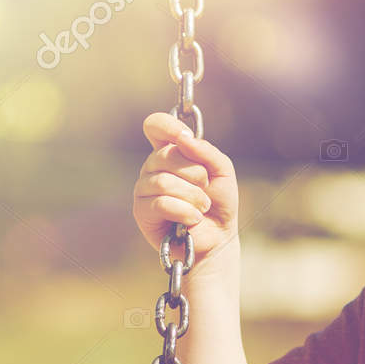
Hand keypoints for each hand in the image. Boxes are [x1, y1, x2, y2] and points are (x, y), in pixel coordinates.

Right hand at [134, 113, 239, 264]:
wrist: (219, 238)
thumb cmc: (219, 202)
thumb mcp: (222, 171)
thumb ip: (206, 151)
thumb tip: (183, 139)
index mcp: (170, 151)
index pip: (155, 126)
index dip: (167, 126)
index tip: (184, 138)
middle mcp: (152, 167)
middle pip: (164, 155)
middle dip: (195, 173)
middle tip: (206, 188)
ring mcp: (144, 188)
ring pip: (163, 181)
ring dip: (193, 196)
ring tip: (203, 207)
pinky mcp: (141, 211)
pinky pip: (161, 203)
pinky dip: (185, 211)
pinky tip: (193, 219)